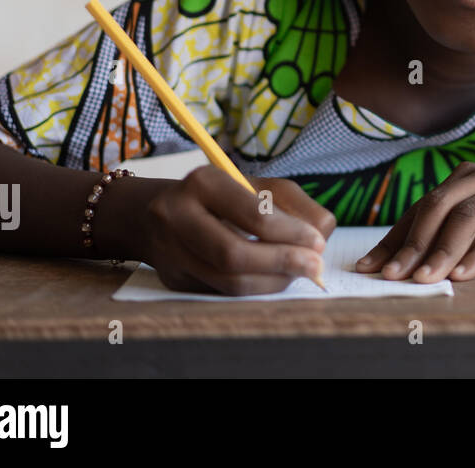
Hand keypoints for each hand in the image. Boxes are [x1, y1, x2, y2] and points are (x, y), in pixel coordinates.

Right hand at [137, 167, 336, 294]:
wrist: (155, 212)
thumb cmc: (222, 196)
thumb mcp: (257, 185)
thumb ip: (293, 205)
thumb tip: (319, 239)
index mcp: (203, 183)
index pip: (254, 215)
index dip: (291, 234)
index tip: (318, 243)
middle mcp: (177, 216)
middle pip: (235, 254)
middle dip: (283, 263)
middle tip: (315, 267)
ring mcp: (170, 252)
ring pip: (229, 282)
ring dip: (273, 282)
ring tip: (299, 272)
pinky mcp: (174, 279)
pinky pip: (223, 292)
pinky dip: (256, 288)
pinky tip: (273, 277)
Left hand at [353, 160, 474, 282]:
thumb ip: (457, 236)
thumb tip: (408, 266)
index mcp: (470, 176)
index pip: (423, 207)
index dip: (395, 237)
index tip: (369, 266)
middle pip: (439, 206)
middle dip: (412, 243)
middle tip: (391, 276)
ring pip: (468, 217)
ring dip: (442, 251)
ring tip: (423, 280)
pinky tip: (464, 274)